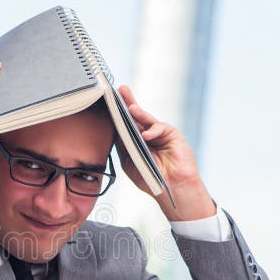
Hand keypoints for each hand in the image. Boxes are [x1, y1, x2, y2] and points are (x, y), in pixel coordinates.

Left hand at [117, 85, 215, 221]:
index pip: (124, 124)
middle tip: (120, 90)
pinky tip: (146, 135)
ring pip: (147, 119)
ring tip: (130, 108)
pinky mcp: (171, 134)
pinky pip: (160, 127)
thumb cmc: (149, 178)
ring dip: (138, 112)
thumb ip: (123, 144)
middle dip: (127, 103)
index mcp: (134, 141)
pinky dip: (153, 131)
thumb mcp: (129, 161)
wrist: (170, 188)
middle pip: (135, 116)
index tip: (108, 102)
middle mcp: (146, 135)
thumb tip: (115, 129)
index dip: (117, 113)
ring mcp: (158, 133)